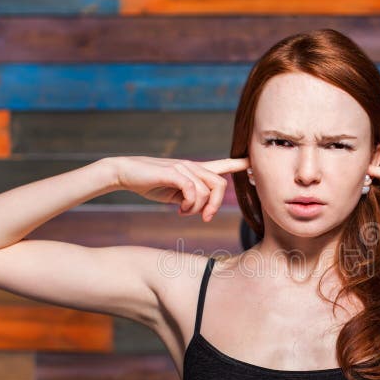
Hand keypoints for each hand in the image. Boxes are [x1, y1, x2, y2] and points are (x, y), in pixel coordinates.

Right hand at [104, 155, 249, 221]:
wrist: (125, 173)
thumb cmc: (150, 183)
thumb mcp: (175, 194)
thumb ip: (191, 198)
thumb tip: (202, 209)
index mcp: (194, 170)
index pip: (222, 164)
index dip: (239, 164)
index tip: (254, 162)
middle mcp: (192, 166)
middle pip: (220, 185)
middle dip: (216, 206)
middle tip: (205, 218)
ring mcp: (183, 168)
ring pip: (206, 191)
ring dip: (198, 208)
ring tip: (184, 212)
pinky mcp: (173, 172)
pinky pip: (192, 190)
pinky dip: (189, 204)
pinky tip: (180, 209)